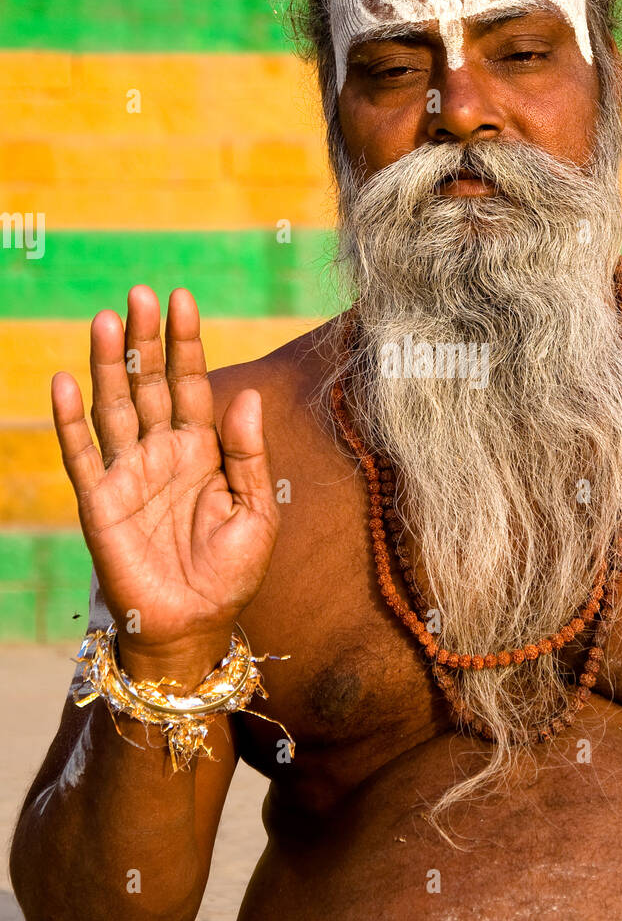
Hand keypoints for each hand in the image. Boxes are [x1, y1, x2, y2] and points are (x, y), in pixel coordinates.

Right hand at [52, 286, 279, 683]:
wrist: (195, 627)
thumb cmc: (230, 573)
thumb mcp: (256, 512)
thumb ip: (248, 454)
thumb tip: (245, 394)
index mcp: (202, 450)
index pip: (191, 384)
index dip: (185, 343)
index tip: (182, 299)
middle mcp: (162, 453)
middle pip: (149, 384)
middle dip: (145, 340)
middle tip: (139, 293)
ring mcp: (128, 474)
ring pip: (114, 407)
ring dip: (110, 365)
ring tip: (107, 320)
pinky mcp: (100, 503)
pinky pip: (82, 455)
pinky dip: (71, 420)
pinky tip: (66, 383)